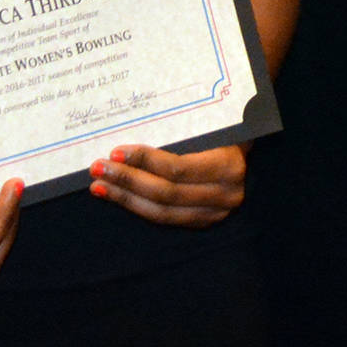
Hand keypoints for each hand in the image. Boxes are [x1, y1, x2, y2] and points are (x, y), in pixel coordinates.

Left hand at [90, 142, 245, 225]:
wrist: (248, 145)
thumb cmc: (224, 127)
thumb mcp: (209, 124)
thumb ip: (180, 131)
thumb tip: (131, 132)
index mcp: (228, 166)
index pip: (178, 169)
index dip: (144, 162)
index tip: (116, 151)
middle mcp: (226, 195)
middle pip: (166, 193)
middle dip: (127, 181)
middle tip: (98, 169)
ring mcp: (216, 213)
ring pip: (162, 212)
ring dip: (125, 198)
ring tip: (98, 186)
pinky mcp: (205, 222)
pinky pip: (165, 219)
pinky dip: (138, 207)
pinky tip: (117, 197)